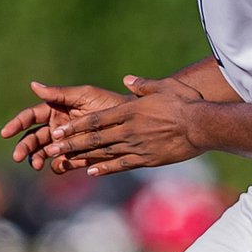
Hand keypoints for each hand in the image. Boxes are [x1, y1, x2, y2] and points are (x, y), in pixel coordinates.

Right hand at [1, 81, 131, 172]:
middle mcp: (57, 127)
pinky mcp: (76, 158)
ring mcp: (65, 144)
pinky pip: (61, 164)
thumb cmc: (108, 104)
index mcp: (55, 110)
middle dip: (24, 147)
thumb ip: (58, 94)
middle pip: (33, 138)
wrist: (131, 123)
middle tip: (18, 156)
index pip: (30, 117)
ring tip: (36, 164)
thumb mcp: (84, 96)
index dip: (17, 124)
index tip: (6, 133)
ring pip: (43, 153)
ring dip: (37, 158)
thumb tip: (33, 85)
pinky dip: (57, 166)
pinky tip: (59, 165)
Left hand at [39, 74, 201, 177]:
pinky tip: (91, 171)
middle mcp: (129, 130)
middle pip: (94, 137)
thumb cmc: (186, 103)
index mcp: (130, 111)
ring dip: (81, 157)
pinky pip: (121, 164)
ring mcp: (137, 146)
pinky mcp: (147, 159)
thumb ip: (142, 85)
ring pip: (103, 152)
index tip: (58, 129)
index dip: (74, 125)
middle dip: (70, 143)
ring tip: (62, 160)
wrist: (202, 126)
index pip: (95, 120)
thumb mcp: (163, 86)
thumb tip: (128, 80)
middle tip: (49, 147)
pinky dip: (105, 168)